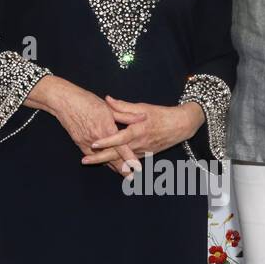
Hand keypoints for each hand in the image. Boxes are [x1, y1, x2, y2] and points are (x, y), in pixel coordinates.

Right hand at [48, 81, 141, 175]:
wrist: (65, 102)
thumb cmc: (87, 101)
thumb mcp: (109, 108)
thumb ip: (127, 115)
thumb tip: (143, 117)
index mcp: (107, 128)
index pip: (122, 147)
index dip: (130, 158)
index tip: (138, 168)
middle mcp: (98, 139)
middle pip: (112, 157)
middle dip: (122, 168)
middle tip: (131, 178)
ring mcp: (87, 142)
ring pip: (102, 158)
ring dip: (112, 167)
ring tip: (122, 174)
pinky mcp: (80, 143)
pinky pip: (91, 156)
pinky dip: (99, 161)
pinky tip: (106, 165)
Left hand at [83, 97, 201, 165]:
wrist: (180, 126)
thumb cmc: (161, 114)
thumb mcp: (143, 107)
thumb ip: (123, 106)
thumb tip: (107, 99)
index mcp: (138, 130)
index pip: (120, 138)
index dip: (106, 141)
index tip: (93, 143)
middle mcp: (139, 144)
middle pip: (117, 154)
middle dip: (100, 158)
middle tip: (84, 160)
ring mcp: (142, 152)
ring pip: (121, 159)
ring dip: (106, 162)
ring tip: (89, 162)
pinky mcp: (144, 155)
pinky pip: (128, 160)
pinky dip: (117, 163)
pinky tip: (105, 164)